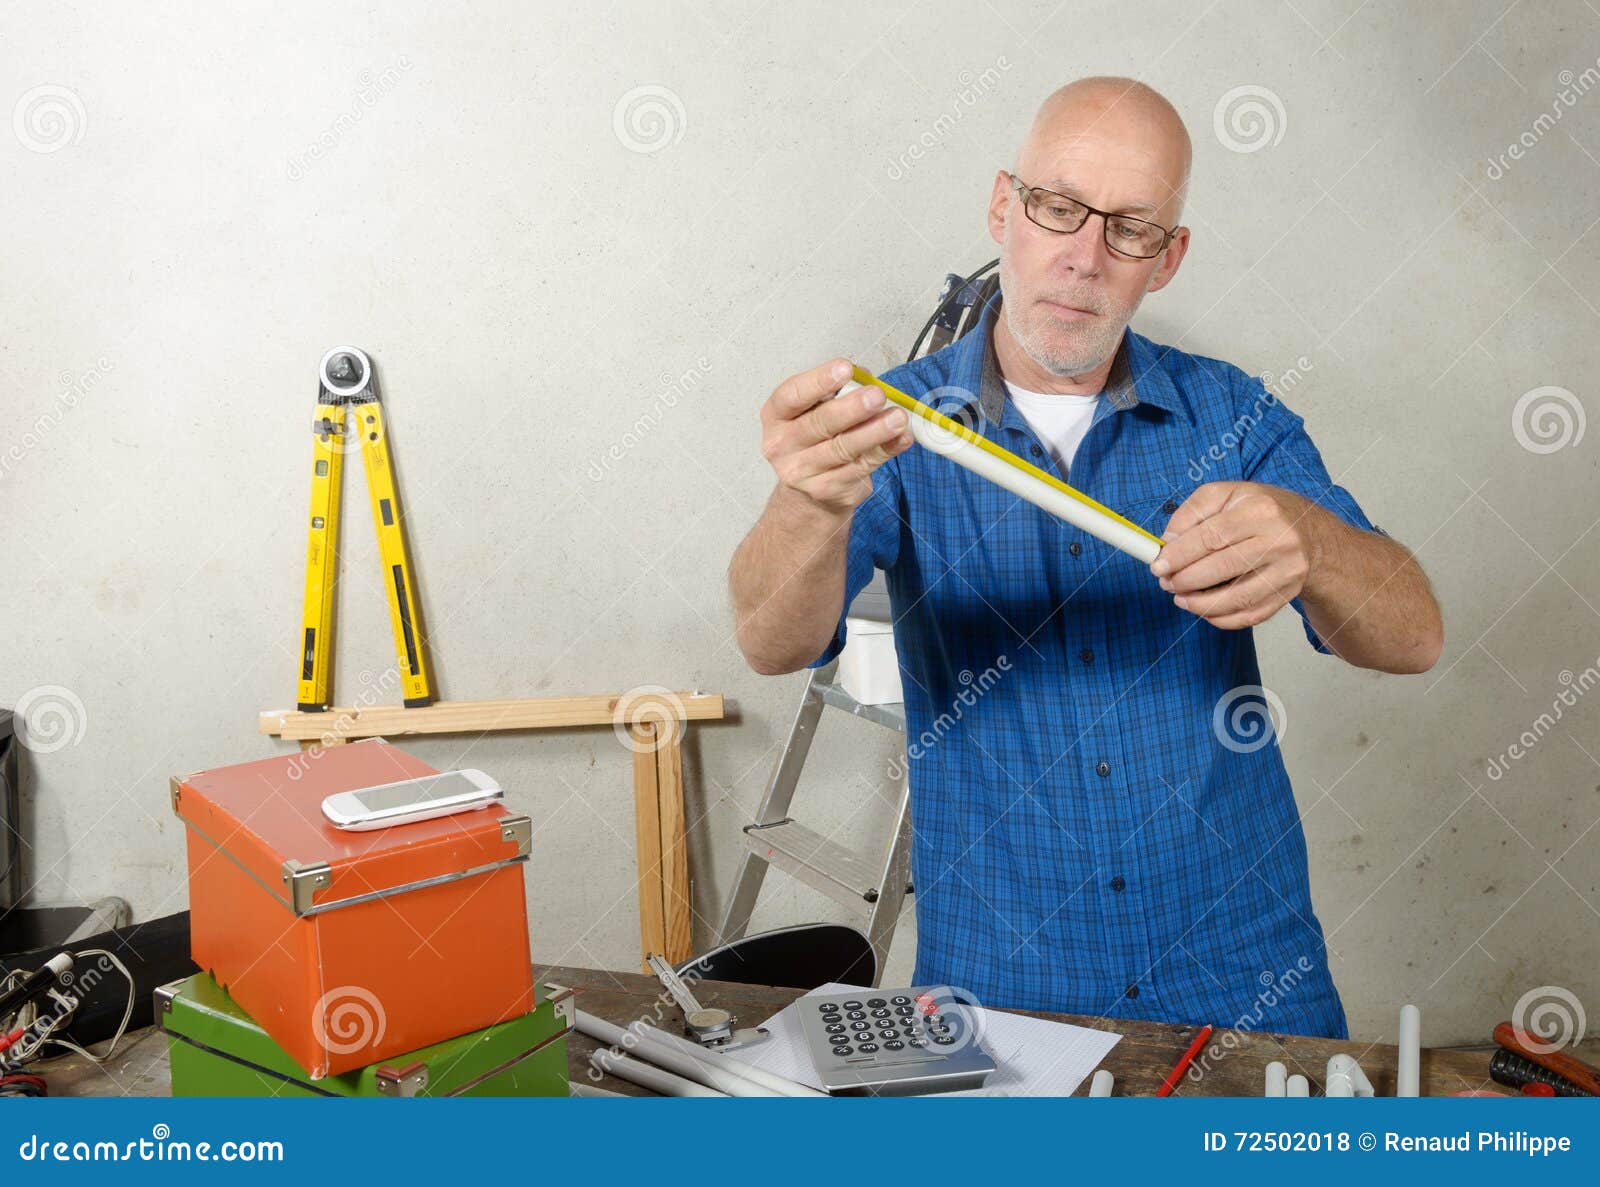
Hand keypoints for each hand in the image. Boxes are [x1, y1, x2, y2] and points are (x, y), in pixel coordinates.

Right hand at [759, 359, 913, 515]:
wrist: (805, 492)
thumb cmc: (813, 440)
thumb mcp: (815, 410)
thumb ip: (837, 391)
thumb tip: (865, 378)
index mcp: (777, 416)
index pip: (793, 396)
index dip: (819, 381)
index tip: (845, 369)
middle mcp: (782, 445)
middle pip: (819, 423)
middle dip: (852, 408)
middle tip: (877, 395)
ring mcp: (803, 471)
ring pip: (843, 448)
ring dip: (875, 431)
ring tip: (898, 418)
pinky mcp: (827, 489)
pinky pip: (861, 467)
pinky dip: (885, 450)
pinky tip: (901, 438)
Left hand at [1148, 481, 1325, 629]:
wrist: (1308, 532)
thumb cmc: (1260, 511)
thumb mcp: (1227, 495)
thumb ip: (1193, 512)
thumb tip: (1168, 542)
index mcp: (1261, 510)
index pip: (1213, 535)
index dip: (1181, 554)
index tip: (1158, 565)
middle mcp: (1280, 540)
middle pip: (1224, 567)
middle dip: (1186, 579)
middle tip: (1165, 581)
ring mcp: (1288, 571)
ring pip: (1238, 598)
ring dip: (1200, 604)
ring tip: (1180, 597)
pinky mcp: (1288, 594)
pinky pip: (1250, 615)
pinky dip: (1221, 618)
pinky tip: (1203, 609)